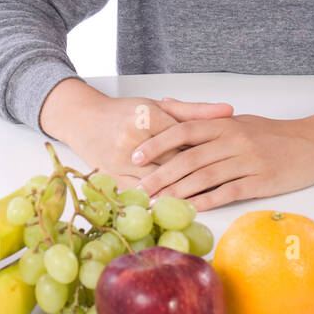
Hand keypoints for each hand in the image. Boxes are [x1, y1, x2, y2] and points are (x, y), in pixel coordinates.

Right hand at [40, 80, 235, 188]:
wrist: (83, 119)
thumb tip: (230, 110)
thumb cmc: (125, 112)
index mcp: (146, 117)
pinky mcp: (111, 177)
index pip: (183, 139)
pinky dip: (156, 201)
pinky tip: (172, 208)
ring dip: (179, 193)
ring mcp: (119, 161)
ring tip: (205, 200)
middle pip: (171, 163)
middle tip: (223, 185)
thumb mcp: (159, 105)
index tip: (226, 161)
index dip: (204, 151)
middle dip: (196, 175)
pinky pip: (138, 193)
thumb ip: (195, 110)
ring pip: (156, 182)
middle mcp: (132, 139)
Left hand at [131, 108, 313, 210]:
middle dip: (160, 176)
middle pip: (189, 159)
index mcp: (224, 124)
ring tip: (158, 205)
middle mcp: (233, 140)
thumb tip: (164, 103)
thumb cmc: (270, 133)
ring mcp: (248, 160)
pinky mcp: (261, 181)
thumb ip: (199, 116)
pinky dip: (208, 201)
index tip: (135, 157)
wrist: (313, 142)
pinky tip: (191, 210)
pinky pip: (229, 192)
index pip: (183, 130)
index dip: (157, 144)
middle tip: (139, 191)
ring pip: (205, 178)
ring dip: (178, 193)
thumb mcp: (235, 119)